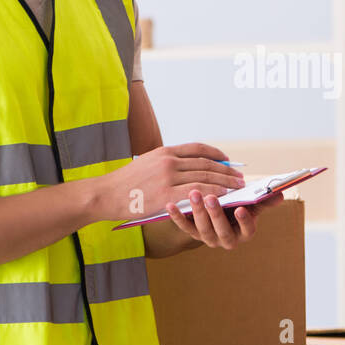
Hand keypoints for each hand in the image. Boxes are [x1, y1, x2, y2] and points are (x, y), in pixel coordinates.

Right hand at [96, 142, 243, 220]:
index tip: (228, 161)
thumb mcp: (146, 164)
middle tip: (239, 177)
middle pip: (206, 163)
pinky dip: (214, 193)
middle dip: (226, 170)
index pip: (198, 148)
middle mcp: (169, 160)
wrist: (105, 194)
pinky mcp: (167, 193)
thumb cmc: (125, 184)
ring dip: (225, 182)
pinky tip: (224, 197)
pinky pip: (197, 192)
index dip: (216, 154)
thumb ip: (167, 164)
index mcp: (164, 151)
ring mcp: (168, 176)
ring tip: (237, 188)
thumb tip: (188, 170)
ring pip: (205, 177)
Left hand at [166, 189, 283, 250]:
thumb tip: (280, 194)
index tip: (241, 208)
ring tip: (194, 194)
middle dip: (216, 214)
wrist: (218, 211)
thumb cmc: (238, 205)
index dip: (245, 221)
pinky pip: (184, 227)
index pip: (248, 230)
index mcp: (244, 232)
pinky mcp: (193, 232)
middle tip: (211, 197)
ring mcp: (208, 237)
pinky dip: (177, 217)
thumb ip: (264, 200)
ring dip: (197, 212)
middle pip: (222, 230)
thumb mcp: (251, 203)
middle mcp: (226, 239)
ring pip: (203, 229)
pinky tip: (171, 205)